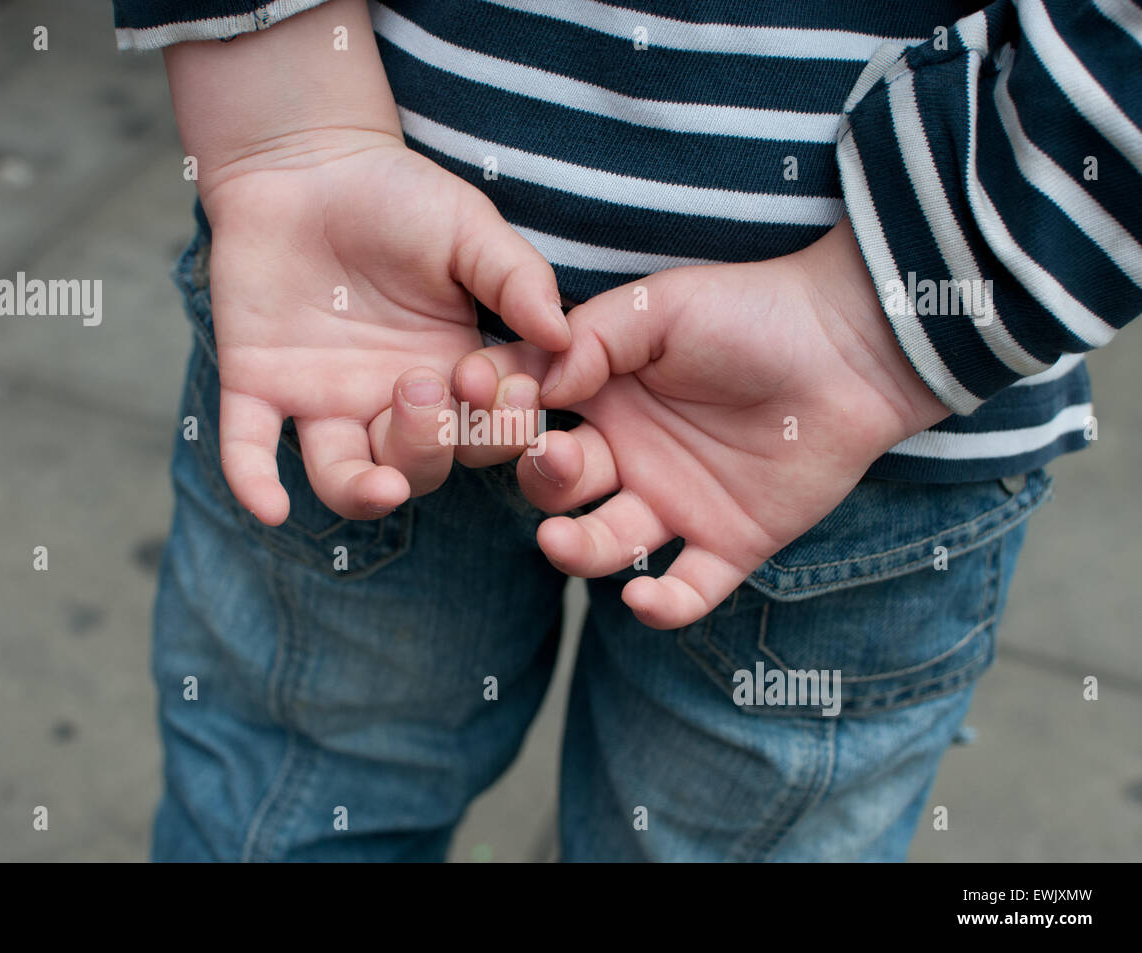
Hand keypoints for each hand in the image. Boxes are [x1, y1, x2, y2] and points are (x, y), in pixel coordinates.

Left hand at [202, 131, 568, 523]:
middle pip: (419, 468)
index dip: (498, 428)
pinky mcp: (257, 384)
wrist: (306, 158)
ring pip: (343, 478)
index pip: (484, 433)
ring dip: (364, 492)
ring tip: (382, 485)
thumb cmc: (398, 193)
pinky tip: (268, 507)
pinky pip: (249, 448)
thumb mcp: (469, 229)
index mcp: (450, 373)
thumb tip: (564, 338)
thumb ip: (516, 279)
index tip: (501, 387)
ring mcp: (322, 399)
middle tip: (424, 389)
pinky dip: (253, 482)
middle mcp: (388, 402)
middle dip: (429, 447)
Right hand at [466, 219, 949, 628]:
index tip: (476, 401)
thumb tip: (546, 381)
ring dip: (576, 552)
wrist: (851, 345)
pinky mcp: (729, 542)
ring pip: (604, 546)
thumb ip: (596, 336)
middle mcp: (628, 454)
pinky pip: (686, 590)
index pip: (528, 415)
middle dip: (542, 479)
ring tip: (563, 542)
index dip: (499, 415)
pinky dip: (663, 607)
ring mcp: (675, 503)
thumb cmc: (753, 312)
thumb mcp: (661, 305)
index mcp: (602, 396)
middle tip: (553, 457)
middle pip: (556, 486)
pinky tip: (646, 598)